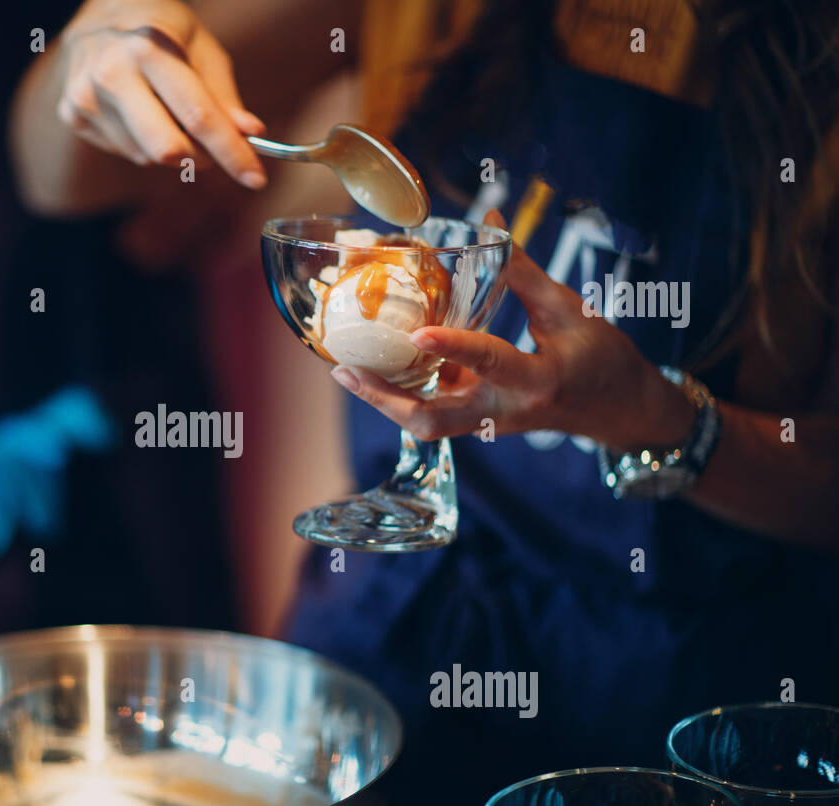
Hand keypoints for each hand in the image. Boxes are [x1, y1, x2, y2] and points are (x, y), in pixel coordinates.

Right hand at [56, 0, 267, 188]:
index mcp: (149, 49)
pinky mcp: (72, 114)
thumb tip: (250, 135)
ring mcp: (86, 97)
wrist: (95, 14)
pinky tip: (137, 110)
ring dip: (170, 148)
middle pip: (167, 149)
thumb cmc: (159, 30)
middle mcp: (112, 74)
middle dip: (199, 158)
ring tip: (165, 110)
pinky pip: (124, 151)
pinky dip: (142, 142)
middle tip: (211, 147)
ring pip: (147, 157)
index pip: (198, 116)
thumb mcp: (199, 46)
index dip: (231, 152)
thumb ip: (223, 95)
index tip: (256, 179)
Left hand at [330, 210, 695, 451]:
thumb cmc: (602, 357)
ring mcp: (488, 422)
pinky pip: (433, 412)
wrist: (620, 410)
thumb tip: (489, 219)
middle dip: (388, 400)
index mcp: (538, 379)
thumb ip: (523, 269)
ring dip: (384, 401)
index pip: (491, 361)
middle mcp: (505, 410)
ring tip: (346, 372)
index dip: (454, 348)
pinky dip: (401, 393)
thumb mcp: (570, 309)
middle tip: (347, 370)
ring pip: (427, 425)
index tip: (418, 332)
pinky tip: (373, 367)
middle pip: (436, 420)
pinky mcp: (478, 419)